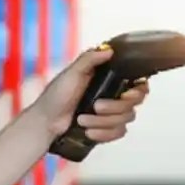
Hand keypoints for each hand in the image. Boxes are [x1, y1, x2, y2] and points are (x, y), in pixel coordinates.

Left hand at [34, 48, 149, 143]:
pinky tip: (89, 132)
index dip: (138, 90)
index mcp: (109, 79)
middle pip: (134, 103)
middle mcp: (114, 95)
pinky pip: (118, 133)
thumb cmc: (56, 96)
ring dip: (103, 122)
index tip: (127, 94)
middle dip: (115, 108)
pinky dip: (104, 134)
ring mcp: (112, 114)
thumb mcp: (72, 73)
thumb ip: (89, 59)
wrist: (46, 122)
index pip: (138, 84)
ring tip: (82, 120)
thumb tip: (108, 50)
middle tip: (96, 106)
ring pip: (125, 120)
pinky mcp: (108, 129)